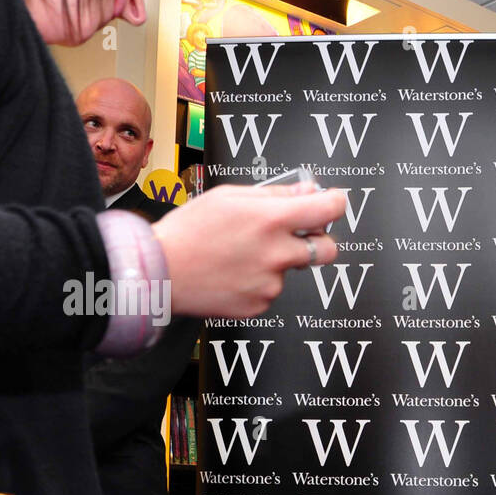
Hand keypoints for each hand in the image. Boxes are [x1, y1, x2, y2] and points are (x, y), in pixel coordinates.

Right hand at [151, 183, 347, 318]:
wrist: (160, 272)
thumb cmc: (189, 231)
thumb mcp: (229, 197)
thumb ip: (275, 194)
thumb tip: (308, 190)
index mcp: (271, 220)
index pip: (328, 210)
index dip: (336, 203)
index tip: (334, 201)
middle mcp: (277, 253)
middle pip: (328, 250)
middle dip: (320, 241)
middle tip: (300, 235)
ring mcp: (271, 283)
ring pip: (292, 270)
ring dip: (277, 261)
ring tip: (240, 254)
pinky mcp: (261, 304)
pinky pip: (271, 289)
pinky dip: (258, 281)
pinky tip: (233, 273)